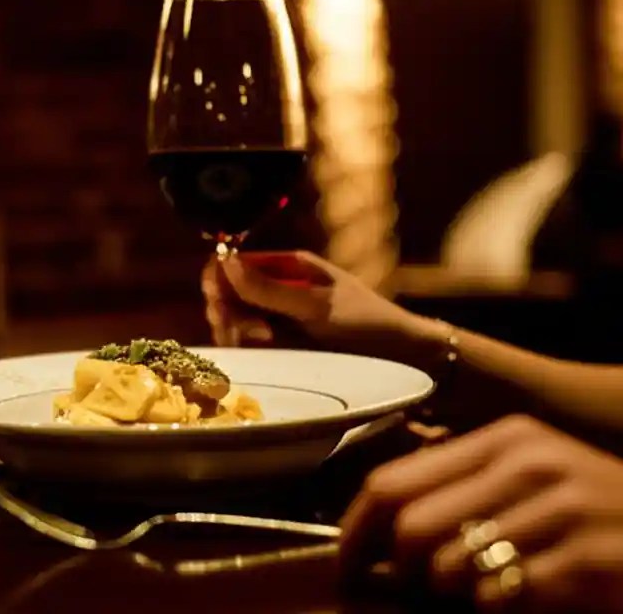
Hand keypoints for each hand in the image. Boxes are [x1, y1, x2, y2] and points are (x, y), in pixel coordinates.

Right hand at [201, 250, 427, 359]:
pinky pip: (251, 348)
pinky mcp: (284, 350)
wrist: (404, 360)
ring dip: (239, 335)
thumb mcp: (317, 306)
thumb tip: (224, 262)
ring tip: (267, 344)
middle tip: (254, 332)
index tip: (221, 304)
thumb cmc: (366, 325)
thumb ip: (269, 290)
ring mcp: (280, 321)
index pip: (232, 265)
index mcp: (288, 267)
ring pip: (234, 326)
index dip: (218, 283)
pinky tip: (268, 356)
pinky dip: (250, 352)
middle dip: (228, 313)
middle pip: (227, 297)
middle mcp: (279, 291)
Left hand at [340, 415, 622, 612]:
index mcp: (510, 439)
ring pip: (444, 568)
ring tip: (481, 601)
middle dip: (392, 573)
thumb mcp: (548, 484)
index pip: (392, 479)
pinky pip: (497, 601)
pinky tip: (527, 606)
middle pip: (406, 524)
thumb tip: (383, 533)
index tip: (348, 567)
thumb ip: (472, 493)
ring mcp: (558, 511)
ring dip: (447, 601)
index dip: (354, 531)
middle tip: (401, 597)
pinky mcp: (583, 563)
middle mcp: (529, 463)